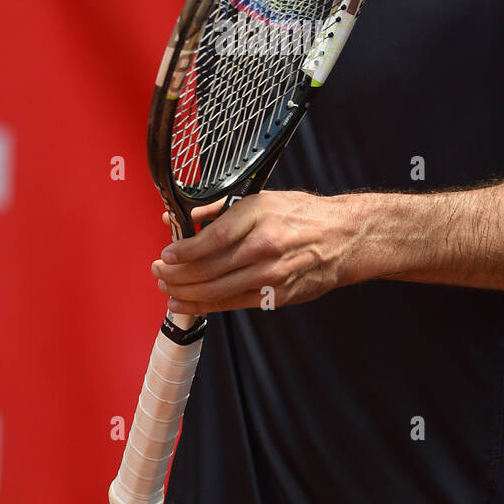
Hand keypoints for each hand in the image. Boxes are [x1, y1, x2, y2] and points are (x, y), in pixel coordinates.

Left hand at [151, 191, 353, 316]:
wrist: (344, 238)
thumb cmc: (305, 215)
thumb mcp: (264, 198)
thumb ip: (223, 208)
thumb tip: (189, 215)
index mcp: (259, 215)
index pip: (211, 237)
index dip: (183, 250)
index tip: (166, 254)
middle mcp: (264, 245)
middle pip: (209, 267)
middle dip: (176, 273)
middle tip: (158, 272)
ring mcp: (271, 274)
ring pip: (216, 289)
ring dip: (185, 292)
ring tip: (166, 288)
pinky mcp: (276, 295)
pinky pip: (233, 303)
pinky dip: (205, 305)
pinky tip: (187, 303)